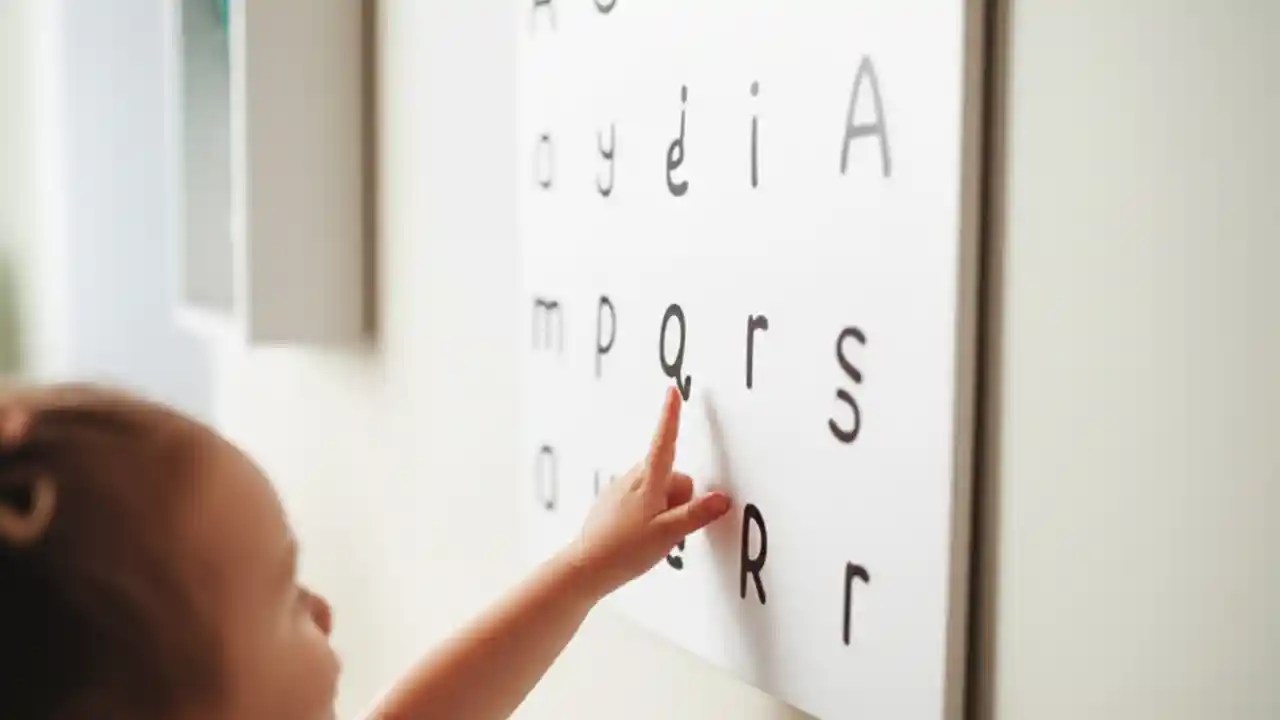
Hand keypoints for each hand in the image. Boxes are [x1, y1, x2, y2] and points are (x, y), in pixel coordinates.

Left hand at [571, 387, 731, 597]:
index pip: (665, 441)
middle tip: (670, 526)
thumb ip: (697, 514)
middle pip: (674, 476)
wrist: (586, 567)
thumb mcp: (668, 534)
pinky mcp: (614, 503)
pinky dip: (651, 514)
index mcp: (647, 480)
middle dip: (680, 497)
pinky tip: (640, 536)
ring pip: (660, 490)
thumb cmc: (624, 550)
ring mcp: (621, 490)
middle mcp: (632, 479)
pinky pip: (645, 500)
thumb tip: (721, 499)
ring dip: (666, 508)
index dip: (670, 416)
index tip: (672, 391)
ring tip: (653, 535)